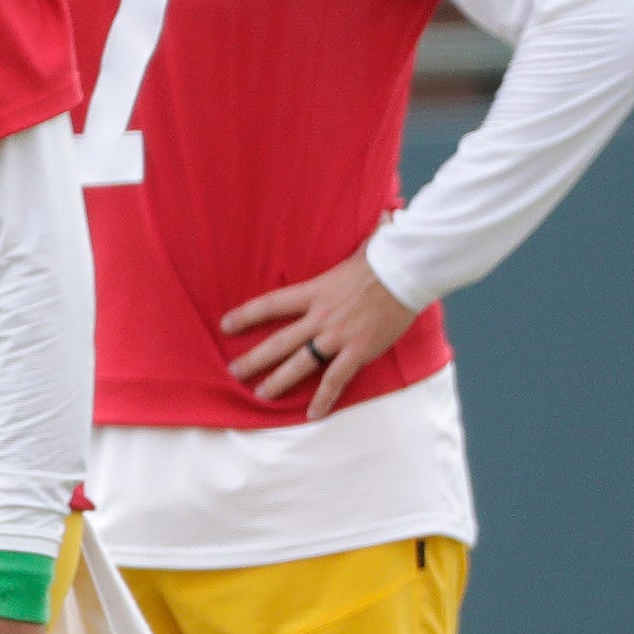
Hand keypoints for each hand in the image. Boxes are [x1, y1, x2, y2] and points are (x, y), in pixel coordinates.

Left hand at [222, 247, 417, 420]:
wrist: (408, 272)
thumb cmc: (385, 257)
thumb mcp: (358, 248)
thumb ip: (354, 242)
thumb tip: (377, 219)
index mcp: (314, 291)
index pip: (269, 304)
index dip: (244, 316)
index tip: (224, 325)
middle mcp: (319, 316)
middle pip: (277, 342)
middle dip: (252, 360)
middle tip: (232, 372)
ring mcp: (337, 336)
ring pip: (299, 365)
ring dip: (277, 382)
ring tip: (260, 395)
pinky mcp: (357, 352)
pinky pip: (335, 380)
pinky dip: (323, 399)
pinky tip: (312, 414)